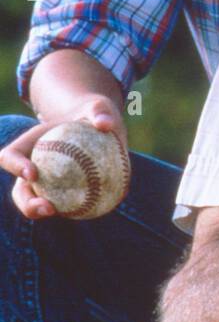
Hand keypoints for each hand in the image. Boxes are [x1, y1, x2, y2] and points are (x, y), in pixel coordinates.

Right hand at [0, 97, 127, 220]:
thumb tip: (105, 124)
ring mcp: (47, 184)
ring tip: (63, 215)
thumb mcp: (99, 107)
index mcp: (29, 145)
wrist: (101, 129)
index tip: (33, 173)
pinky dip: (80, 210)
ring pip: (37, 204)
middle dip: (27, 202)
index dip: (15, 166)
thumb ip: (100, 112)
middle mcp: (32, 168)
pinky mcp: (66, 195)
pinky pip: (69, 207)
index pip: (10, 156)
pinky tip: (100, 209)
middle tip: (47, 208)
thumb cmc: (93, 114)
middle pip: (20, 190)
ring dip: (45, 213)